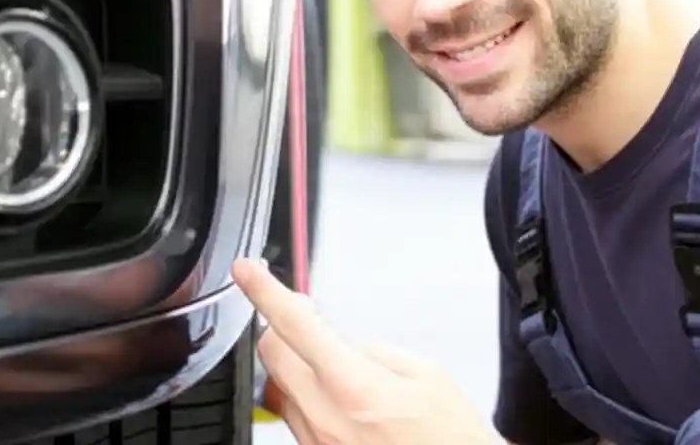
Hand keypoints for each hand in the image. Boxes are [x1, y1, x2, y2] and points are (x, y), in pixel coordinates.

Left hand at [232, 258, 498, 443]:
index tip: (246, 271)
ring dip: (296, 366)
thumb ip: (375, 351)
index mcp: (354, 386)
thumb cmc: (453, 439)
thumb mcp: (428, 377)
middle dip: (280, 327)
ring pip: (280, 389)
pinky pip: (296, 419)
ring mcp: (317, 443)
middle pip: (272, 355)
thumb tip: (342, 342)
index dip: (263, 291)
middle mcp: (325, 418)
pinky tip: (340, 400)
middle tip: (305, 316)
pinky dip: (308, 398)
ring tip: (339, 369)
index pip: (293, 324)